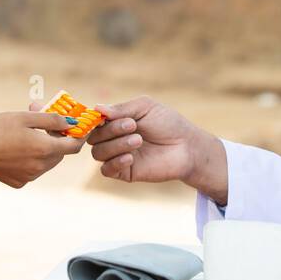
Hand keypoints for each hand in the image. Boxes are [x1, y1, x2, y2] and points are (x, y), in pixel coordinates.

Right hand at [0, 112, 83, 187]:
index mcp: (45, 149)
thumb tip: (72, 123)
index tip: (77, 125)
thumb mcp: (25, 117)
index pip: (74, 146)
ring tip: (28, 132)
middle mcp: (40, 167)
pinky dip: (31, 158)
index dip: (79, 135)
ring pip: (47, 162)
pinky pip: (33, 169)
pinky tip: (16, 147)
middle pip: (60, 153)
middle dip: (57, 137)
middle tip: (46, 122)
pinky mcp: (19, 182)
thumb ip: (51, 120)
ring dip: (45, 148)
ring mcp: (29, 177)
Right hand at [83, 96, 222, 192]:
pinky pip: (106, 170)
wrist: (187, 146)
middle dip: (112, 130)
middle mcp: (114, 139)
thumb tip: (97, 108)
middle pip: (94, 138)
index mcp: (116, 122)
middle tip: (133, 126)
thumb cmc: (168, 123)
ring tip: (138, 140)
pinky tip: (131, 157)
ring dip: (116, 145)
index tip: (108, 116)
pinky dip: (115, 162)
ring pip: (98, 153)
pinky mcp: (125, 172)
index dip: (97, 120)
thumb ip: (121, 109)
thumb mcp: (145, 107)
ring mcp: (118, 156)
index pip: (95, 122)